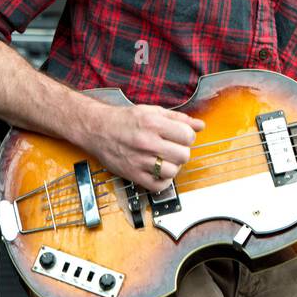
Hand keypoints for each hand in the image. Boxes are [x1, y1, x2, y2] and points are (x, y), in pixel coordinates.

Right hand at [82, 103, 203, 191]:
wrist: (97, 129)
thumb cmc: (124, 119)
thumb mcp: (152, 111)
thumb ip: (178, 118)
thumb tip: (200, 125)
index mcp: (153, 123)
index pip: (187, 135)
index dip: (188, 136)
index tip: (181, 136)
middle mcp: (147, 142)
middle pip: (183, 155)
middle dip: (182, 151)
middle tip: (173, 148)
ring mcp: (140, 160)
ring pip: (173, 171)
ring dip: (173, 166)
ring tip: (166, 159)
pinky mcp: (133, 174)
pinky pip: (159, 185)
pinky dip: (163, 180)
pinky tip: (158, 171)